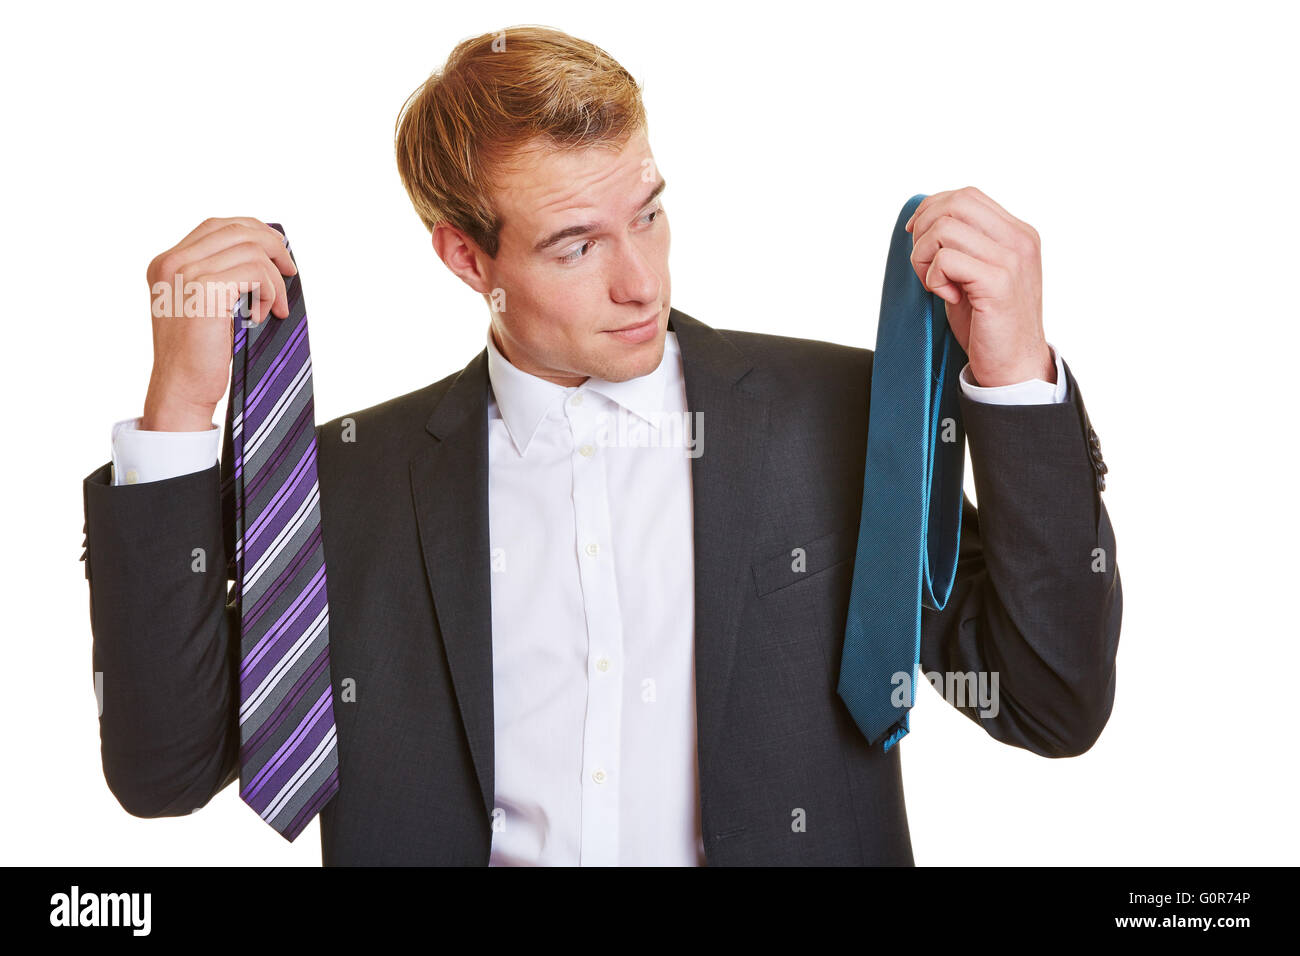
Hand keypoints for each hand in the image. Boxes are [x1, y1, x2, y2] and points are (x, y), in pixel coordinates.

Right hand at [142, 217, 296, 429]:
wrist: (182, 389)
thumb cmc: (198, 355)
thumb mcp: (202, 305)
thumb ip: (219, 275)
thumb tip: (266, 251)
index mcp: (167, 263)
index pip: (216, 226)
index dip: (254, 231)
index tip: (278, 252)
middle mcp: (171, 263)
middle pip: (236, 229)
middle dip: (273, 246)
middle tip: (289, 272)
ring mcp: (184, 275)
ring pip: (250, 250)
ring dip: (274, 279)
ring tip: (274, 306)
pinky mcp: (203, 291)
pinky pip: (254, 272)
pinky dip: (269, 291)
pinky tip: (264, 315)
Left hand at [904, 187, 1052, 387]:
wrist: (1014, 367)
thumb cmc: (989, 323)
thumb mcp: (977, 273)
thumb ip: (964, 244)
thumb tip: (924, 218)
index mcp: (1018, 233)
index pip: (966, 195)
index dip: (931, 208)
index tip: (915, 235)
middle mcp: (1019, 240)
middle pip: (954, 203)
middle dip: (924, 232)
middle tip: (924, 267)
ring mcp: (1012, 259)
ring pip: (944, 228)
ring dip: (924, 257)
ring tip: (936, 285)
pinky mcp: (998, 282)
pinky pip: (945, 260)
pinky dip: (934, 278)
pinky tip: (948, 298)